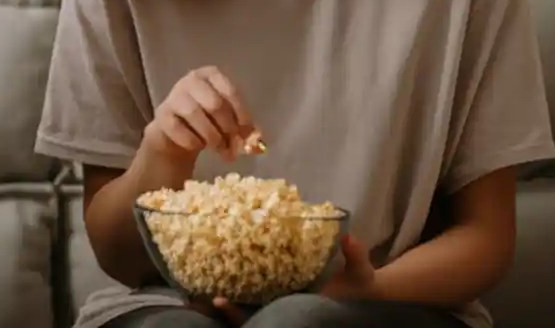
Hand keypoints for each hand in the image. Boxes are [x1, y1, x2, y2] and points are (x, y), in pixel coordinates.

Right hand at [142, 66, 260, 163]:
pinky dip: (192, 140)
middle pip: (214, 103)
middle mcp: (191, 80)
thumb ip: (243, 129)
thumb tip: (259, 146)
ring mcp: (174, 96)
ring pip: (194, 113)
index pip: (230, 91)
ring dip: (211, 136)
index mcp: (210, 75)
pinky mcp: (161, 115)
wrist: (176, 133)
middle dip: (226, 127)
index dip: (240, 113)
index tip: (245, 131)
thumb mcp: (227, 121)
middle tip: (232, 144)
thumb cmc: (207, 120)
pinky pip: (178, 128)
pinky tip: (197, 145)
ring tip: (218, 148)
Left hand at [197, 235, 375, 323]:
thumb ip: (355, 258)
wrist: (363, 293)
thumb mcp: (361, 273)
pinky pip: (251, 294)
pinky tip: (210, 274)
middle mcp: (281, 308)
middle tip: (193, 294)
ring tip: (191, 288)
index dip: (237, 312)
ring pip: (244, 307)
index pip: (260, 315)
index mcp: (294, 306)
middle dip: (219, 309)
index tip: (218, 301)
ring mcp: (277, 302)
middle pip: (244, 315)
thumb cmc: (360, 287)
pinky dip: (231, 288)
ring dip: (218, 302)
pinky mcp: (276, 291)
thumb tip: (348, 238)